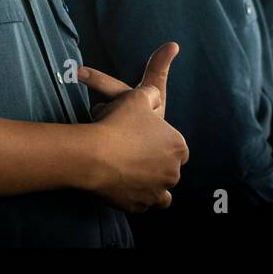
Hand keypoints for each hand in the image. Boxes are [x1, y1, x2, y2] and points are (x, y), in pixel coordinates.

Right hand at [77, 43, 189, 211]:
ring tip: (136, 175)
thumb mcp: (137, 96)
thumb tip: (165, 67)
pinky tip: (124, 188)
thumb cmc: (118, 122)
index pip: (176, 144)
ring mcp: (156, 192)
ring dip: (152, 183)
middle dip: (155, 161)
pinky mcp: (139, 206)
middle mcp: (173, 172)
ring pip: (162, 191)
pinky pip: (144, 203)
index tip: (144, 136)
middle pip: (168, 167)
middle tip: (134, 152)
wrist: (94, 155)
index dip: (160, 139)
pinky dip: (137, 197)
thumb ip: (152, 89)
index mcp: (178, 146)